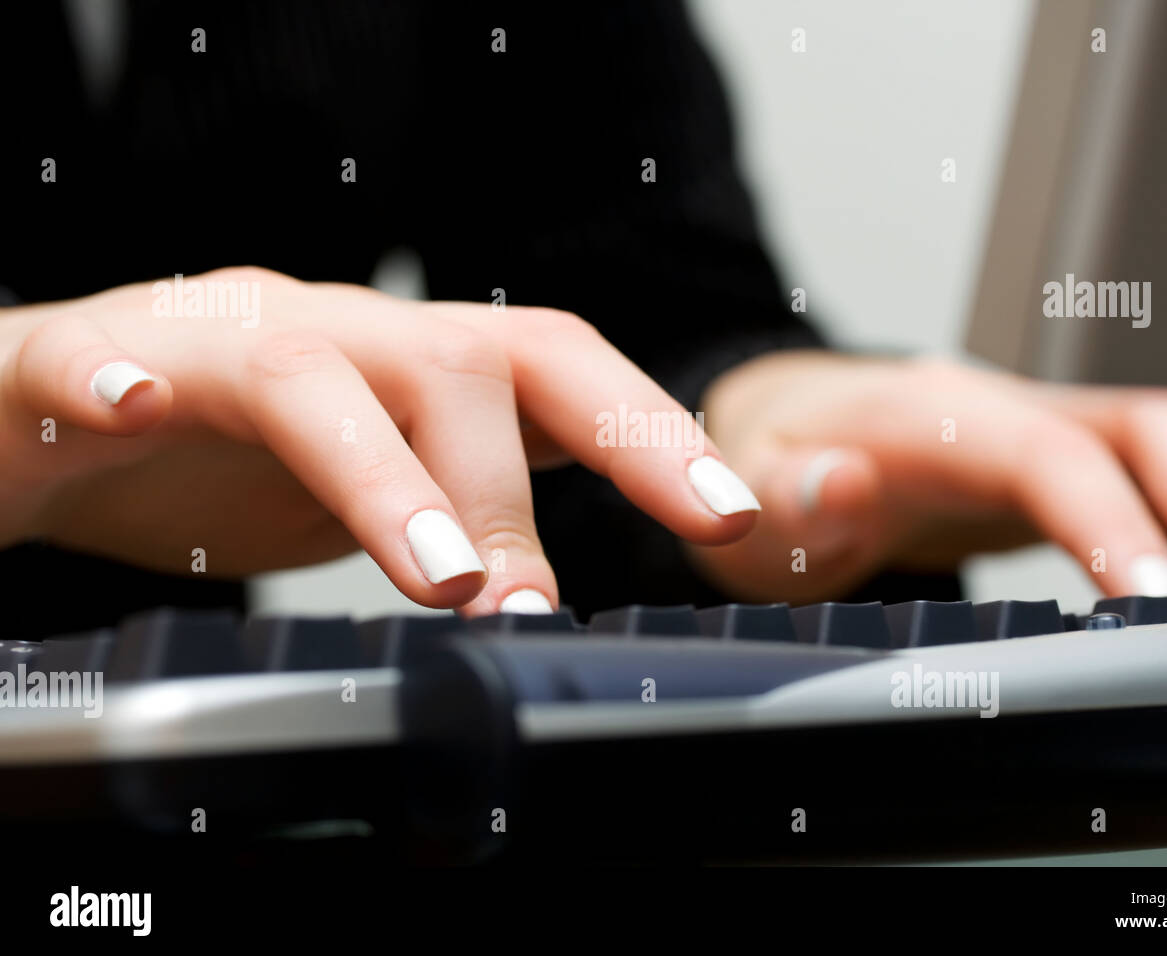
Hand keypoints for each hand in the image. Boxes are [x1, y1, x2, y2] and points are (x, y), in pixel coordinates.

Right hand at [0, 268, 758, 613]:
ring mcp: (217, 338)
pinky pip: (101, 359)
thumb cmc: (230, 450)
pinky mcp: (92, 362)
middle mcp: (337, 332)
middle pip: (453, 367)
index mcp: (413, 362)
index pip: (556, 370)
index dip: (650, 431)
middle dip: (510, 492)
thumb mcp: (377, 487)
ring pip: (308, 379)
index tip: (730, 512)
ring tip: (437, 572)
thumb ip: (459, 518)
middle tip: (530, 607)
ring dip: (382, 477)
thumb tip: (539, 605)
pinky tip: (131, 413)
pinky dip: (117, 384)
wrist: (60, 412)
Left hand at [689, 351, 1166, 602]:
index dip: (1116, 524)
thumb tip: (835, 481)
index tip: (1160, 606)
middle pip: (1158, 428)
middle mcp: (1011, 407)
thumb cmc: (778, 457)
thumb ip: (784, 490)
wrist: (796, 422)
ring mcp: (1054, 427)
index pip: (1049, 454)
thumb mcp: (750, 482)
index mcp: (934, 413)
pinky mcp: (1079, 459)